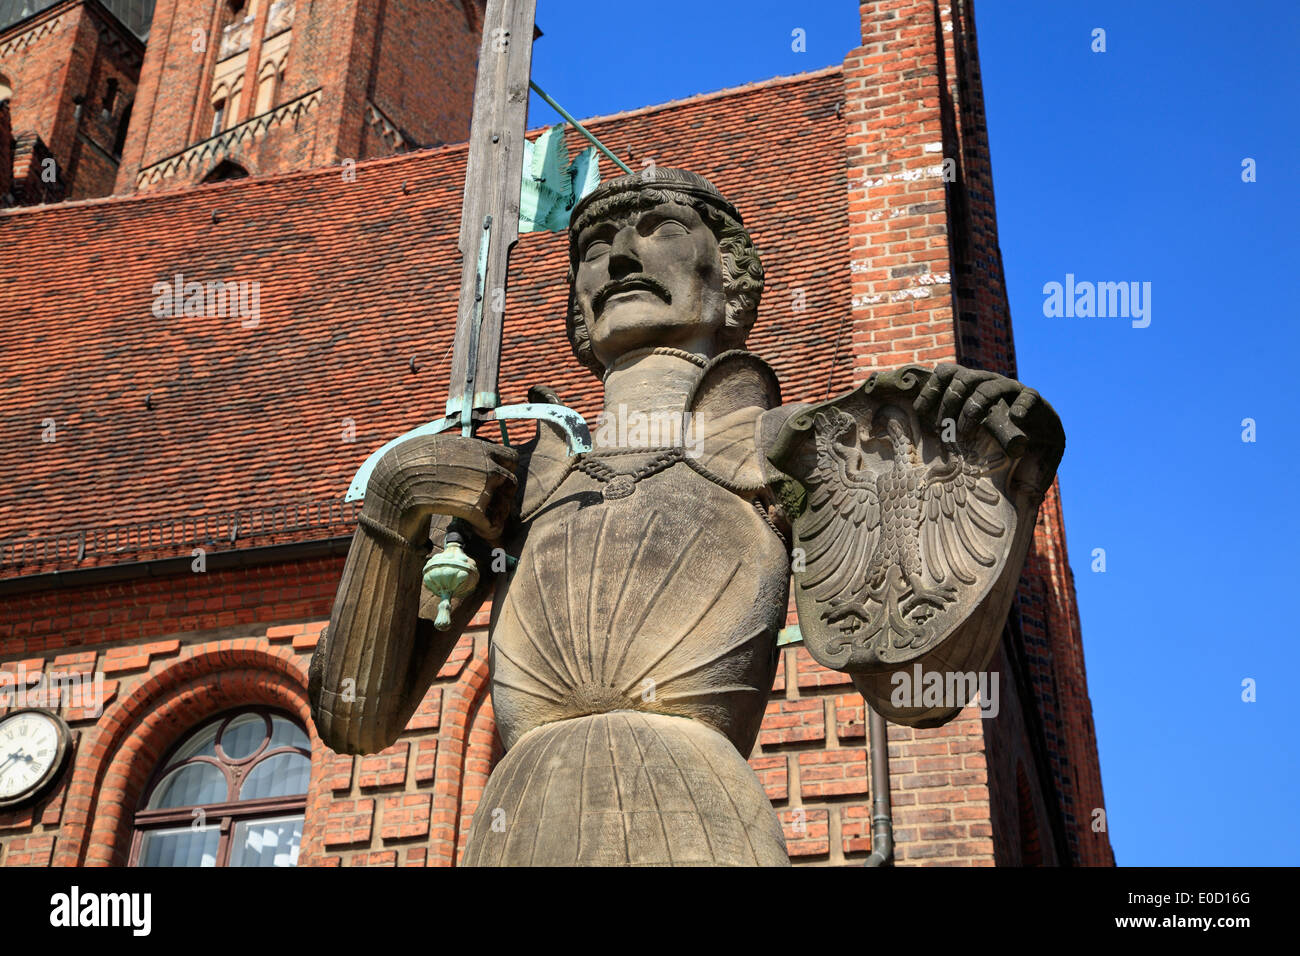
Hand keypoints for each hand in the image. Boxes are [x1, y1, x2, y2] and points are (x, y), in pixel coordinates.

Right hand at [365, 433, 518, 540]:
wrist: (396, 480)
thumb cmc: (409, 463)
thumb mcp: (437, 445)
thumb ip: (457, 453)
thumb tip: (462, 458)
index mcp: (478, 447)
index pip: (510, 458)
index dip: (504, 472)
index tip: (493, 484)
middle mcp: (487, 464)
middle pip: (511, 483)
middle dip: (502, 497)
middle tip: (488, 508)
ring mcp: (483, 485)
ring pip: (505, 506)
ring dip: (495, 516)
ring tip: (479, 522)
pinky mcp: (475, 507)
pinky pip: (493, 526)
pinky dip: (486, 532)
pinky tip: (474, 531)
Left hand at [913, 363, 1040, 453]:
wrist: (1038, 446)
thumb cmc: (996, 440)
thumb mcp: (967, 431)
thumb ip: (944, 425)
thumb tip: (909, 425)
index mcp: (972, 386)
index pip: (947, 372)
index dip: (931, 389)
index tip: (919, 411)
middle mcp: (990, 383)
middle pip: (964, 379)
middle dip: (949, 404)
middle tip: (942, 429)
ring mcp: (1013, 391)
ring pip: (990, 388)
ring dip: (973, 409)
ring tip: (965, 432)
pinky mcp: (1037, 404)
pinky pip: (1028, 397)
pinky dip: (1021, 405)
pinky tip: (1015, 417)